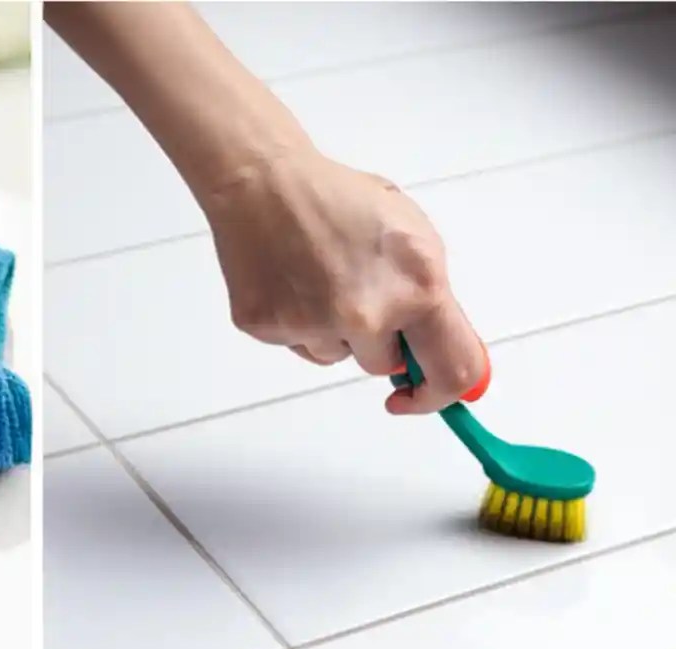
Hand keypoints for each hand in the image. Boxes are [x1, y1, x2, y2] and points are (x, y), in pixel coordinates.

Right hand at [197, 150, 486, 413]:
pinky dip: (296, 322)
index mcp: (416, 287)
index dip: (443, 393)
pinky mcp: (270, 328)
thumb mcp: (411, 235)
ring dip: (333, 330)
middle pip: (384, 366)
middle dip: (378, 341)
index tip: (425, 395)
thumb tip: (437, 350)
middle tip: (357, 295)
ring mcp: (314, 324)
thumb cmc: (336, 199)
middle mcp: (367, 314)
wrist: (264, 184)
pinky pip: (298, 346)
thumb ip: (428, 296)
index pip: (453, 370)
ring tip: (317, 278)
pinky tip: (291, 281)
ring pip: (337, 356)